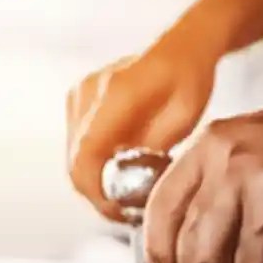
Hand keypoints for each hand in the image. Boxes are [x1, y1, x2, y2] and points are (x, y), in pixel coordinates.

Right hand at [68, 33, 218, 219]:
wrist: (181, 49)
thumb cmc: (189, 79)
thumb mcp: (184, 120)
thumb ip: (153, 152)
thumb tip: (132, 188)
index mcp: (116, 95)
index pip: (87, 155)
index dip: (97, 192)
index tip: (117, 211)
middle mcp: (88, 93)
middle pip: (75, 162)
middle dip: (97, 194)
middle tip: (125, 213)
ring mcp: (79, 96)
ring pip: (73, 158)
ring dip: (95, 182)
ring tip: (125, 195)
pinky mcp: (77, 102)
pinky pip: (77, 146)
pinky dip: (93, 165)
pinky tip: (118, 172)